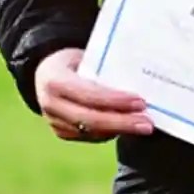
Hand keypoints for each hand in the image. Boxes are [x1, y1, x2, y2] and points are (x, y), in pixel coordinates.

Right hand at [34, 49, 152, 142]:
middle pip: (90, 119)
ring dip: (119, 130)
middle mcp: (50, 103)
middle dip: (122, 122)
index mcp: (54, 79)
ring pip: (90, 131)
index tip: (140, 102)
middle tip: (147, 123)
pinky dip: (110, 133)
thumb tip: (140, 78)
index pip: (88, 94)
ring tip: (144, 126)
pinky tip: (127, 128)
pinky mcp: (60, 132)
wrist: (45, 73)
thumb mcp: (85, 56)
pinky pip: (88, 136)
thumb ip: (105, 69)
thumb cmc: (74, 61)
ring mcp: (53, 120)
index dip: (115, 101)